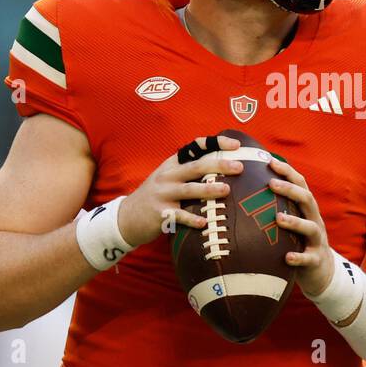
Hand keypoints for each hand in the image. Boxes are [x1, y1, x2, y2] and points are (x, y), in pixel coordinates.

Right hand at [118, 135, 242, 246]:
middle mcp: (168, 176)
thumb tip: (223, 167)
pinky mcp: (160, 214)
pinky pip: (178, 216)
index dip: (215, 143)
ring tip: (226, 190)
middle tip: (239, 167)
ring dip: (209, 190)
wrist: (126, 217)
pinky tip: (204, 222)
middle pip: (196, 167)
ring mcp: (163, 194)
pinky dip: (192, 219)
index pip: (195, 147)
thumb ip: (189, 171)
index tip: (235, 145)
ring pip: (189, 190)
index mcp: (172, 165)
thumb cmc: (157, 196)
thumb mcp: (168, 178)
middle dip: (219, 165)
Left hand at [269, 156, 334, 298]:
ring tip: (278, 218)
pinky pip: (309, 258)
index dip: (287, 172)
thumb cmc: (298, 242)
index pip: (300, 184)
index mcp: (307, 209)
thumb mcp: (291, 222)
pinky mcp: (316, 260)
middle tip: (271, 184)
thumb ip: (276, 208)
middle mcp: (314, 220)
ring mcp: (317, 240)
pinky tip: (287, 257)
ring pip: (310, 227)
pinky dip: (299, 257)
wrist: (322, 272)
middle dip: (290, 190)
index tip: (270, 161)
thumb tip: (244, 192)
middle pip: (307, 200)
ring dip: (295, 221)